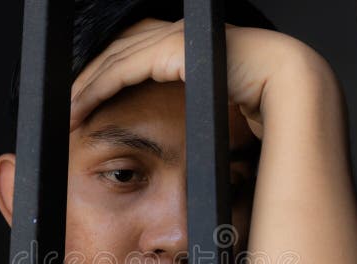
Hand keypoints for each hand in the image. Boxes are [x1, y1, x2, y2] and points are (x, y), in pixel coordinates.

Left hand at [69, 18, 315, 137]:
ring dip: (85, 88)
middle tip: (65, 108)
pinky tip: (79, 106)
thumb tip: (198, 136)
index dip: (108, 78)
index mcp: (188, 45)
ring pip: (114, 61)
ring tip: (66, 113)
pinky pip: (122, 70)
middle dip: (88, 80)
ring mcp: (174, 37)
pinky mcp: (171, 48)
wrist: (291, 84)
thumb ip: (203, 111)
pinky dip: (97, 89)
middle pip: (118, 54)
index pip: (135, 56)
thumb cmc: (265, 100)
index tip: (87, 104)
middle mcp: (177, 34)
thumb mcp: (223, 105)